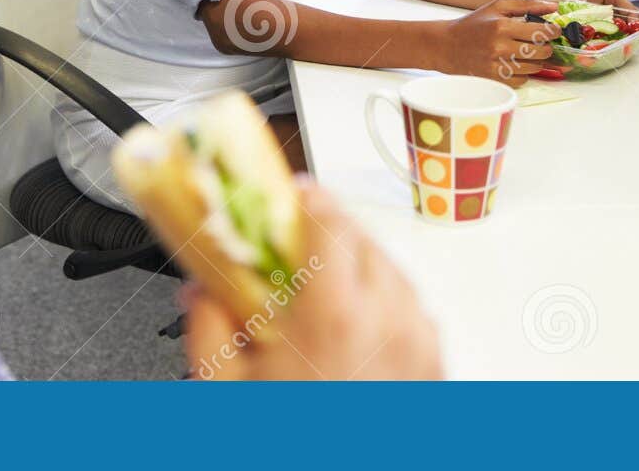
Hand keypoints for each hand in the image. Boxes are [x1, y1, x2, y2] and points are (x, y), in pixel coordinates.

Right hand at [183, 182, 442, 380]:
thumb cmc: (294, 447)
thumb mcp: (227, 393)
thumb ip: (211, 328)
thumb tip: (201, 292)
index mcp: (334, 316)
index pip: (329, 216)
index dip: (303, 195)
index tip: (283, 194)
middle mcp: (388, 320)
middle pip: (362, 237)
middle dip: (325, 231)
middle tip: (289, 245)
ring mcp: (419, 343)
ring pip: (391, 270)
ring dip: (356, 266)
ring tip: (317, 295)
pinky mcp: (436, 368)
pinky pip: (411, 308)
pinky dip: (382, 303)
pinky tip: (351, 331)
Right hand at [433, 0, 558, 83]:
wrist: (446, 45)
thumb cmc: (474, 24)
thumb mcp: (497, 6)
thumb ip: (527, 5)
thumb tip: (554, 7)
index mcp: (502, 26)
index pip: (540, 31)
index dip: (553, 31)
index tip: (555, 31)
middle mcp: (500, 47)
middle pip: (540, 52)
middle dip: (547, 47)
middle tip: (543, 43)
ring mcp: (496, 65)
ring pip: (533, 68)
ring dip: (537, 61)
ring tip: (529, 53)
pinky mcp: (494, 79)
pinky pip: (521, 80)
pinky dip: (524, 73)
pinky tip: (516, 63)